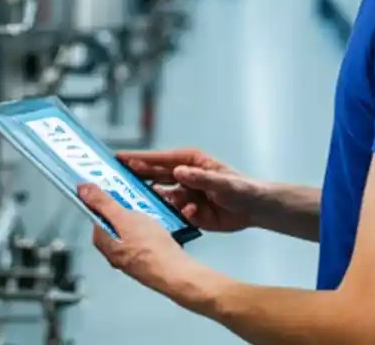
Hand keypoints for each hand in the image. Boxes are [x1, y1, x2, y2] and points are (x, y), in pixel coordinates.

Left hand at [78, 183, 215, 302]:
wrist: (176, 273)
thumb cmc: (150, 249)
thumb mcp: (123, 217)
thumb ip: (102, 203)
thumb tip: (83, 190)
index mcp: (104, 242)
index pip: (97, 215)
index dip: (107, 201)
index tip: (117, 191)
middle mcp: (116, 252)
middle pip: (117, 222)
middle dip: (129, 209)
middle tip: (139, 200)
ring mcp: (133, 257)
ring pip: (135, 229)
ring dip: (144, 217)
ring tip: (154, 212)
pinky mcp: (149, 259)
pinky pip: (149, 238)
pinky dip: (155, 229)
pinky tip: (164, 227)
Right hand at [119, 148, 265, 232]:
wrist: (255, 210)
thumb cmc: (242, 188)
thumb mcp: (224, 183)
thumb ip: (201, 178)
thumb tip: (179, 172)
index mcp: (191, 162)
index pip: (160, 159)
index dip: (139, 159)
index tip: (119, 158)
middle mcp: (184, 176)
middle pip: (154, 176)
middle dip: (138, 178)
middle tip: (120, 182)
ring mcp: (185, 194)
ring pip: (162, 197)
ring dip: (157, 201)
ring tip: (149, 204)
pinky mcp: (188, 212)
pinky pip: (175, 213)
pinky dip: (178, 215)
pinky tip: (190, 214)